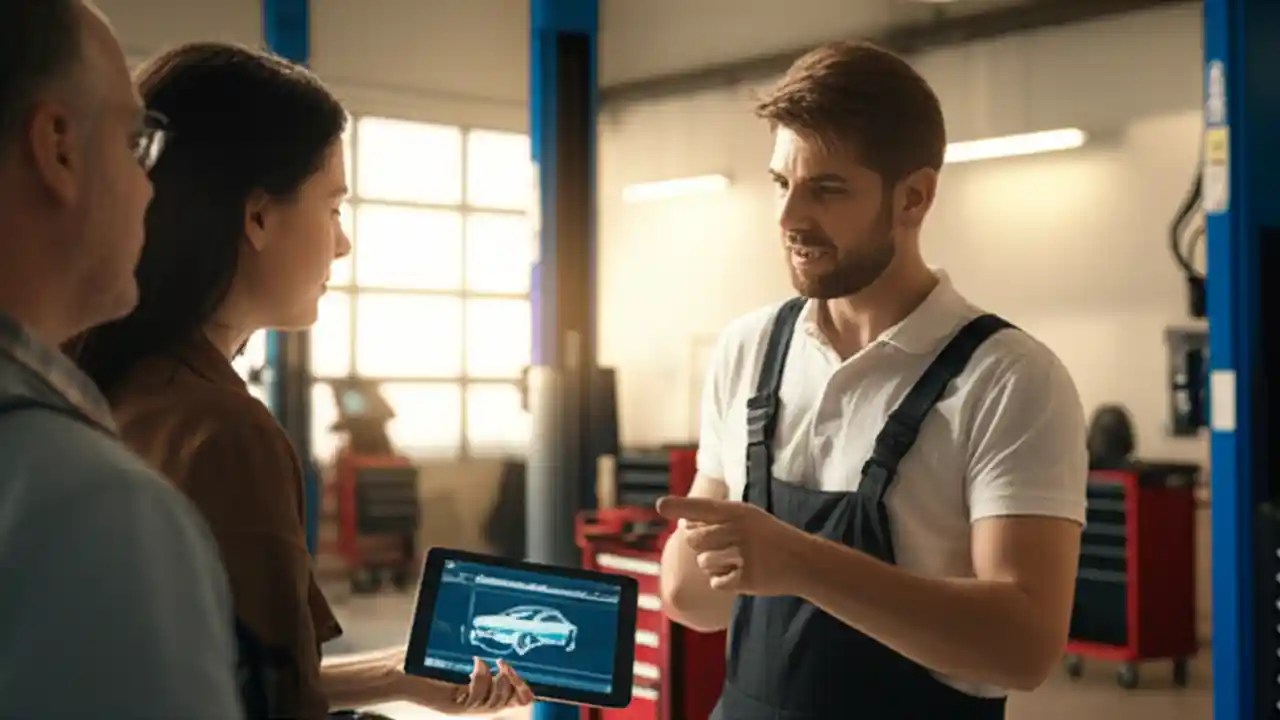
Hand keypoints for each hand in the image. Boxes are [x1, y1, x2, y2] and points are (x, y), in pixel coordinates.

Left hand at [394, 656, 534, 714]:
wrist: (397, 672)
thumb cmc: (423, 660)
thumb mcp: (457, 654)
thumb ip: (478, 652)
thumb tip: (500, 637)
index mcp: (480, 691)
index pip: (514, 698)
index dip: (527, 690)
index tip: (532, 676)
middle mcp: (475, 702)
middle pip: (509, 702)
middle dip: (516, 683)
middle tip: (507, 664)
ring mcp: (464, 706)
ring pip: (495, 702)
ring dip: (498, 680)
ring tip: (494, 661)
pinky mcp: (453, 706)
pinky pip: (476, 698)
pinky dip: (481, 678)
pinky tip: (477, 662)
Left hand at [656, 495, 809, 596]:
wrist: (802, 561)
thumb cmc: (768, 537)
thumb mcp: (747, 517)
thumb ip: (715, 518)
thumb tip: (682, 524)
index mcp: (738, 511)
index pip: (702, 507)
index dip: (680, 506)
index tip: (660, 505)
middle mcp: (740, 530)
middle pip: (693, 540)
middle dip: (699, 545)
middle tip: (721, 546)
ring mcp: (744, 554)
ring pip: (702, 562)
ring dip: (711, 565)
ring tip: (733, 561)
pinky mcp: (748, 578)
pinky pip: (715, 582)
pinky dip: (723, 582)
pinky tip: (740, 575)